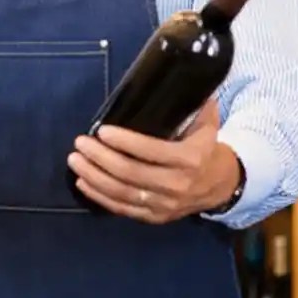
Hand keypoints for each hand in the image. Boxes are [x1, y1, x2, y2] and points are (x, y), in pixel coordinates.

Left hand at [67, 99, 240, 224]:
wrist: (221, 187)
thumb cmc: (207, 150)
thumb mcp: (208, 126)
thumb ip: (196, 106)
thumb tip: (181, 80)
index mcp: (189, 160)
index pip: (151, 151)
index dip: (125, 142)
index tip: (102, 131)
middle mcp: (176, 185)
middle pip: (130, 173)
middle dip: (101, 158)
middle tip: (81, 143)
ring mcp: (164, 205)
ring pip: (122, 192)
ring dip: (94, 177)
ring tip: (75, 160)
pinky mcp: (153, 217)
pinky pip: (122, 208)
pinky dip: (99, 196)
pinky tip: (83, 182)